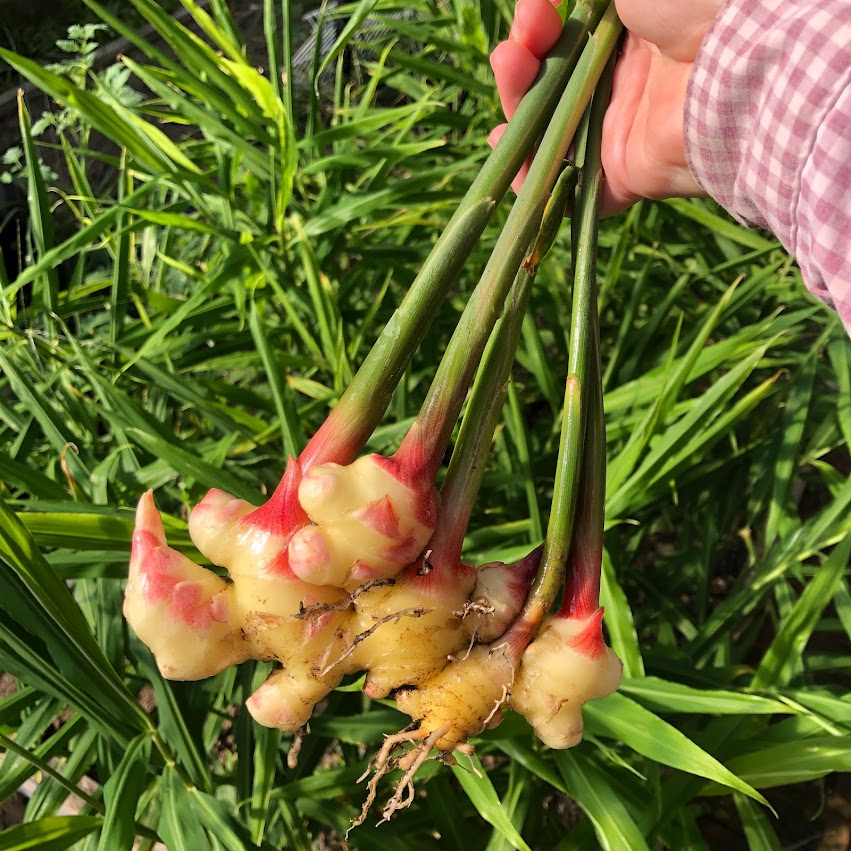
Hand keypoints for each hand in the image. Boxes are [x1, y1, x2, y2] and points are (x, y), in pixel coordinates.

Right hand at [489, 0, 722, 214]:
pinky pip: (574, 194)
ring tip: (507, 73)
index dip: (539, 29)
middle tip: (515, 46)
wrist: (736, 64)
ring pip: (553, 136)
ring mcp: (623, 135)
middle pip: (552, 89)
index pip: (568, 42)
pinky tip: (510, 162)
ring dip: (518, 110)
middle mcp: (627, 88)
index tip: (532, 10)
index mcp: (634, 40)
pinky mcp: (624, 177)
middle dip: (523, 64)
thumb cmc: (692, 6)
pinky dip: (538, 186)